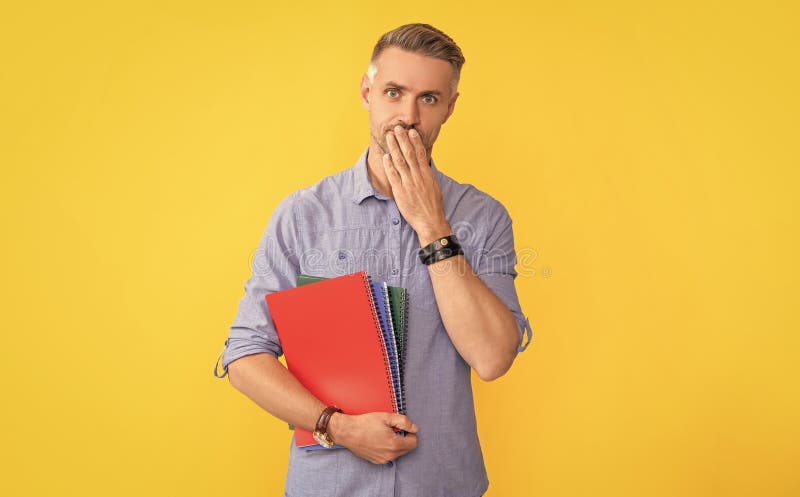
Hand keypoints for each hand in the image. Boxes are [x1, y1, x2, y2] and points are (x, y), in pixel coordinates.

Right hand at [327, 411, 418, 464]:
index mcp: (394, 444)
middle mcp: (390, 455)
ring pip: (398, 453)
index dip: (410, 433)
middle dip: (404, 439)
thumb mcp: (386, 417)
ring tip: (384, 434)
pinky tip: (378, 440)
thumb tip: (415, 429)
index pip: (414, 443)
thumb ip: (404, 422)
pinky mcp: (376, 461)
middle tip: (392, 429)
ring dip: (396, 444)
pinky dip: (388, 449)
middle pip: (407, 449)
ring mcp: (383, 460)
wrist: (347, 432)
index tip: (403, 428)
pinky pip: (389, 456)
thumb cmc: (365, 423)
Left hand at [383, 125, 451, 246]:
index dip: (415, 141)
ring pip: (400, 162)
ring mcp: (408, 183)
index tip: (411, 132)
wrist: (430, 221)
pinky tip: (386, 157)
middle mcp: (417, 176)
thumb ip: (428, 176)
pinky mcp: (400, 192)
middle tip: (397, 128)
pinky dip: (389, 165)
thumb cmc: (433, 206)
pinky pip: (393, 176)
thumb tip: (425, 166)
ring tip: (389, 137)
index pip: (420, 154)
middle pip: (409, 154)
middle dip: (402, 140)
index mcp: (427, 174)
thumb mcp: (434, 187)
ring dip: (394, 148)